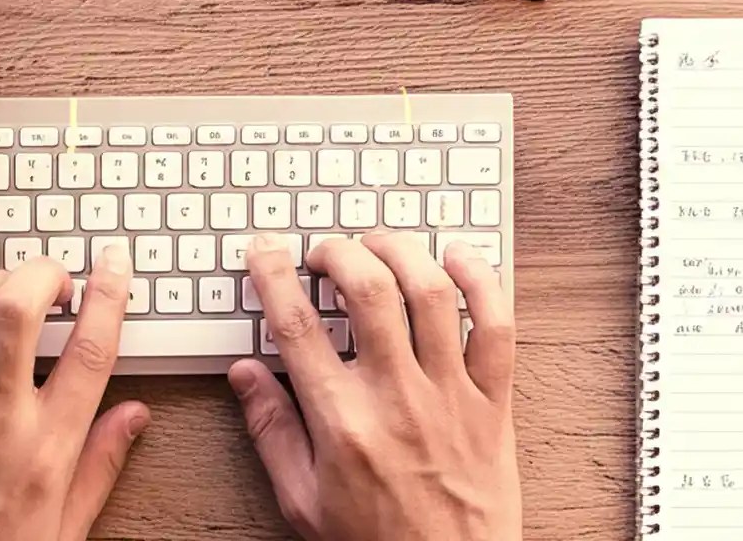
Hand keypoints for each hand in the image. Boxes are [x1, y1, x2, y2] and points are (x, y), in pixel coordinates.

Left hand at [0, 245, 148, 540]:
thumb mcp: (68, 528)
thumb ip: (101, 464)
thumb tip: (135, 416)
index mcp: (48, 450)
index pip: (90, 352)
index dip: (108, 295)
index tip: (113, 264)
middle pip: (14, 316)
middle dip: (38, 274)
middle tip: (53, 277)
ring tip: (2, 286)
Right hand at [230, 233, 520, 540]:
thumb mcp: (301, 499)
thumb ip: (271, 429)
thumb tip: (244, 374)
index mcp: (342, 421)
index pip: (297, 326)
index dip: (273, 275)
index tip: (265, 252)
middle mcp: (398, 397)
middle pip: (368, 291)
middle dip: (339, 252)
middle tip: (324, 251)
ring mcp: (451, 394)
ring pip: (431, 293)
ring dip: (401, 252)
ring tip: (379, 244)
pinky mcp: (494, 401)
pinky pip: (497, 324)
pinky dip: (482, 280)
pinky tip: (458, 259)